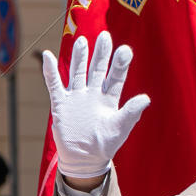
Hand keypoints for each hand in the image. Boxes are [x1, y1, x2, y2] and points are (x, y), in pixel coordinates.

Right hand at [41, 30, 149, 179]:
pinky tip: (48, 56)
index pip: (115, 78)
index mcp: (109, 99)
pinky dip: (51, 71)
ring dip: (80, 58)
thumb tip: (146, 98)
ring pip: (78, 72)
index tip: (125, 50)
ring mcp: (77, 97)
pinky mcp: (61, 104)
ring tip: (82, 41)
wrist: (84, 160)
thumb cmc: (104, 145)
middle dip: (101, 54)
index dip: (120, 64)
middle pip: (97, 69)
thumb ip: (131, 113)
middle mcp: (93, 94)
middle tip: (105, 36)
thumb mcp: (120, 129)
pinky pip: (55, 84)